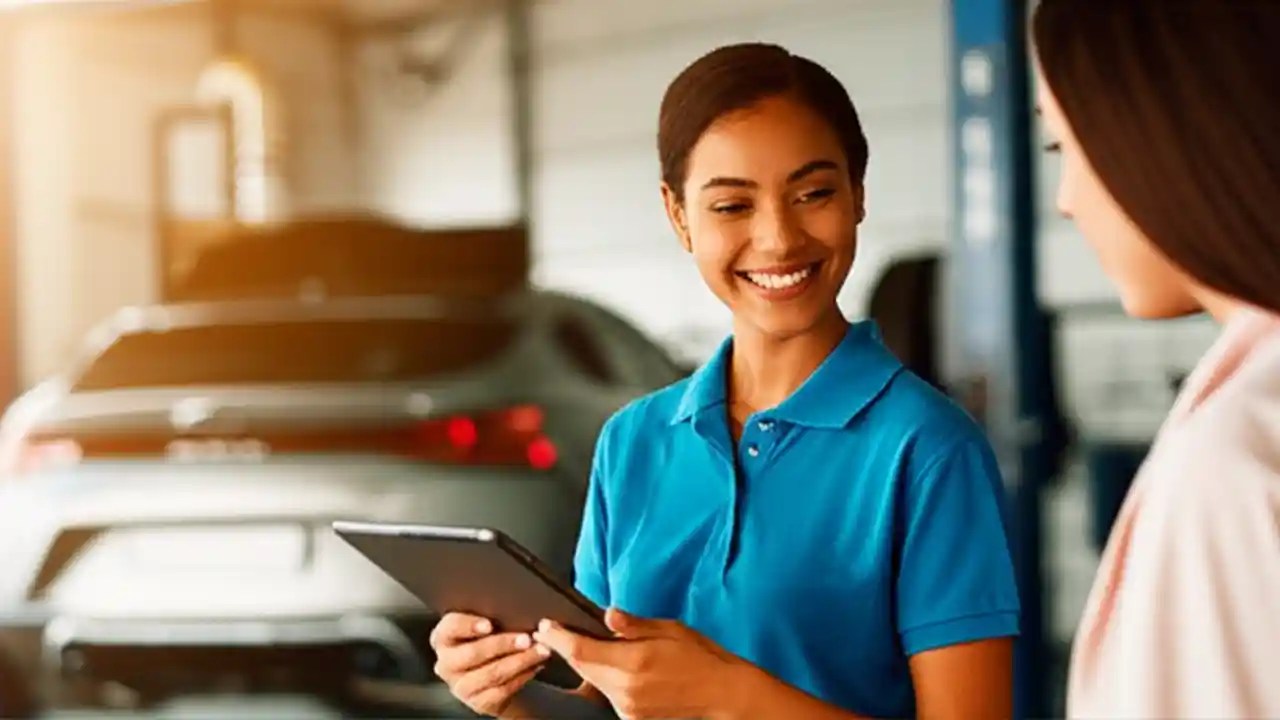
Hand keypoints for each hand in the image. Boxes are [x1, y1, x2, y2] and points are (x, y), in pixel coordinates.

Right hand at [429, 612, 551, 715]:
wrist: (493, 676)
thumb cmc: (488, 641)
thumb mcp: (485, 625)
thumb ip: (491, 615)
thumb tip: (516, 606)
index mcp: (444, 638)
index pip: (450, 628)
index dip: (468, 625)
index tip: (488, 624)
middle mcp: (447, 663)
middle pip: (472, 653)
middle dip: (502, 644)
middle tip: (526, 638)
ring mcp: (461, 686)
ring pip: (491, 673)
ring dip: (520, 661)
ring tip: (540, 650)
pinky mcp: (478, 702)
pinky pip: (502, 690)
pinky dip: (522, 677)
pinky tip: (535, 666)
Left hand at [533, 608, 745, 719]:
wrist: (721, 693)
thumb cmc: (700, 656)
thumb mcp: (669, 629)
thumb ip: (634, 626)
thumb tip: (607, 615)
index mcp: (635, 662)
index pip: (581, 651)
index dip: (558, 638)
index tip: (546, 626)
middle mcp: (626, 689)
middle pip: (581, 667)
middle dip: (565, 648)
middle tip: (552, 632)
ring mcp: (628, 708)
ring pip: (592, 680)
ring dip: (583, 662)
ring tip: (577, 643)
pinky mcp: (632, 718)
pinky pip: (607, 693)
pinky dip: (602, 677)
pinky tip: (607, 664)